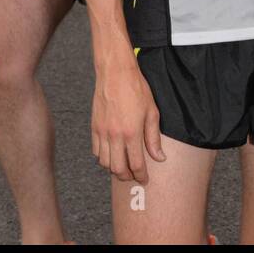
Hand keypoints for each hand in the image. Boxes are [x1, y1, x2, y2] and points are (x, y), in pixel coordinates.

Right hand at [91, 58, 165, 183]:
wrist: (115, 73)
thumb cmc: (136, 89)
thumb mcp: (152, 112)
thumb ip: (153, 138)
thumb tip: (159, 158)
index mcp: (131, 133)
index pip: (136, 165)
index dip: (141, 175)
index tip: (145, 179)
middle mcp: (114, 135)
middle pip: (118, 169)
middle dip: (127, 177)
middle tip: (134, 176)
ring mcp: (102, 132)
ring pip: (104, 163)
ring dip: (114, 168)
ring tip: (124, 166)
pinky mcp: (94, 127)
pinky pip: (96, 151)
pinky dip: (103, 158)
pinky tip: (112, 154)